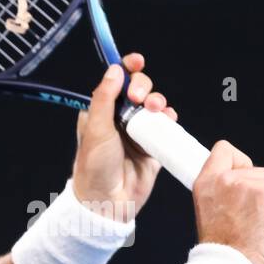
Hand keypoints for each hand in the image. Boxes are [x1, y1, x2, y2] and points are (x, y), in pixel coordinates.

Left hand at [71, 52, 177, 222]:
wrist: (108, 202)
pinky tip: (167, 120)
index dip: (127, 68)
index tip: (136, 61)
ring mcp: (138, 132)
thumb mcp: (96, 129)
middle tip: (139, 98)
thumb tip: (115, 70)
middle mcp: (120, 119)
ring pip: (154, 105)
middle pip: (139, 89)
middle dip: (143, 86)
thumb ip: (105, 98)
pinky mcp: (153, 146)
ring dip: (158, 102)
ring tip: (155, 110)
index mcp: (102, 111)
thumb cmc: (94, 168)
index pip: (116, 82)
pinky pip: (166, 126)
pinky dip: (169, 119)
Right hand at [192, 140, 263, 263]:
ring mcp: (252, 187)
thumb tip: (242, 181)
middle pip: (259, 171)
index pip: (224, 150)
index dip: (237, 162)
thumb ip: (221, 190)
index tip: (240, 177)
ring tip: (260, 226)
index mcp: (208, 182)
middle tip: (250, 217)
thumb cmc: (222, 246)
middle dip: (260, 191)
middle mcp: (229, 180)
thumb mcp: (208, 210)